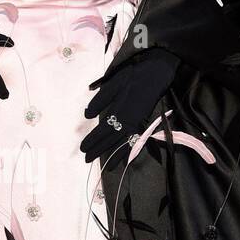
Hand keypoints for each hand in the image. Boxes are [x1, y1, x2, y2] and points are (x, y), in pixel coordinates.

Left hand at [80, 47, 180, 168]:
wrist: (156, 74)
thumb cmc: (133, 77)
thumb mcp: (113, 84)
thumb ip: (100, 100)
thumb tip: (87, 114)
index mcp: (120, 110)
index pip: (103, 129)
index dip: (93, 140)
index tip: (83, 147)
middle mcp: (128, 121)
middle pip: (111, 139)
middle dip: (99, 150)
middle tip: (87, 159)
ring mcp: (137, 124)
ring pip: (122, 143)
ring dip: (112, 154)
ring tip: (103, 165)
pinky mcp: (143, 124)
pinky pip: (134, 141)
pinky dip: (128, 151)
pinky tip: (123, 160)